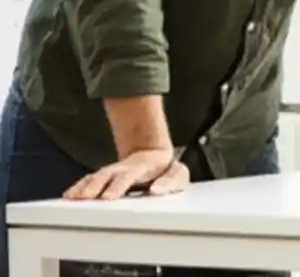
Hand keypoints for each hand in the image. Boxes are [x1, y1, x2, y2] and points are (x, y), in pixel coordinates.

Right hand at [63, 148, 187, 199]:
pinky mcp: (103, 178)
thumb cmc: (166, 169)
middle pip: (105, 176)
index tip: (108, 197)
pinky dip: (77, 188)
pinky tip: (68, 197)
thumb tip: (156, 190)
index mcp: (140, 167)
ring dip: (81, 188)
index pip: (127, 176)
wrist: (152, 154)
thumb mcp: (177, 173)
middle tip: (83, 199)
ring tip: (70, 199)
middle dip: (93, 187)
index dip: (117, 186)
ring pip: (94, 178)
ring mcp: (110, 172)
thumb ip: (170, 181)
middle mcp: (121, 169)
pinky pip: (88, 182)